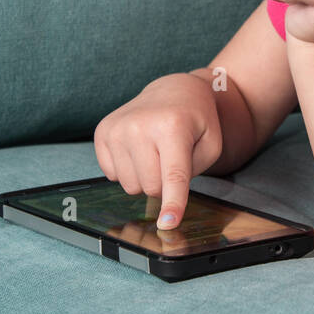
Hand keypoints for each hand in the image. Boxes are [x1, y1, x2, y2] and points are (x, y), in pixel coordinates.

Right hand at [92, 73, 222, 228]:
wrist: (174, 90)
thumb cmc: (196, 121)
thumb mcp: (211, 145)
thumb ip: (191, 176)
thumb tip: (165, 213)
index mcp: (172, 126)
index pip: (173, 175)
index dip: (172, 202)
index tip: (168, 223)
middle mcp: (139, 125)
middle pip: (149, 187)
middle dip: (163, 183)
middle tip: (172, 158)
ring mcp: (117, 128)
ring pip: (130, 185)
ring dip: (145, 176)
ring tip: (155, 150)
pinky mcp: (102, 132)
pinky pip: (112, 176)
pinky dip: (128, 169)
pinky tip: (138, 148)